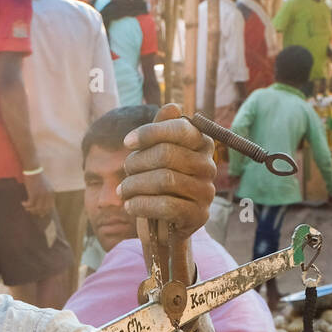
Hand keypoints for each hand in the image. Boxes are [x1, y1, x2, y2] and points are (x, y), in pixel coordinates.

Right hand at [22, 167, 54, 218]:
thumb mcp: (46, 185)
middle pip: (43, 209)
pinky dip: (26, 205)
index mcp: (51, 193)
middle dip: (37, 212)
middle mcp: (48, 195)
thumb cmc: (38, 177)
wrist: (33, 169)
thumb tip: (44, 202)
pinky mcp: (34, 194)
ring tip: (26, 208)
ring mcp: (41, 195)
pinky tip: (23, 203)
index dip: (45, 211)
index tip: (40, 214)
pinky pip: (30, 204)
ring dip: (30, 210)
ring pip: (36, 208)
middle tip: (31, 212)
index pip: (50, 207)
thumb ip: (47, 193)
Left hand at [121, 103, 215, 239]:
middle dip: (138, 162)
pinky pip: (166, 206)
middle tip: (125, 172)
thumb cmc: (160, 184)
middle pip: (167, 154)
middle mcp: (208, 166)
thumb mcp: (158, 156)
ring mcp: (206, 191)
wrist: (166, 224)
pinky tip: (129, 206)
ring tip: (122, 191)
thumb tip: (172, 107)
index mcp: (202, 144)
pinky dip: (141, 205)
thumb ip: (162, 131)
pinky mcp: (198, 215)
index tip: (127, 142)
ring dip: (135, 185)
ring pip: (164, 180)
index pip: (179, 129)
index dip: (150, 132)